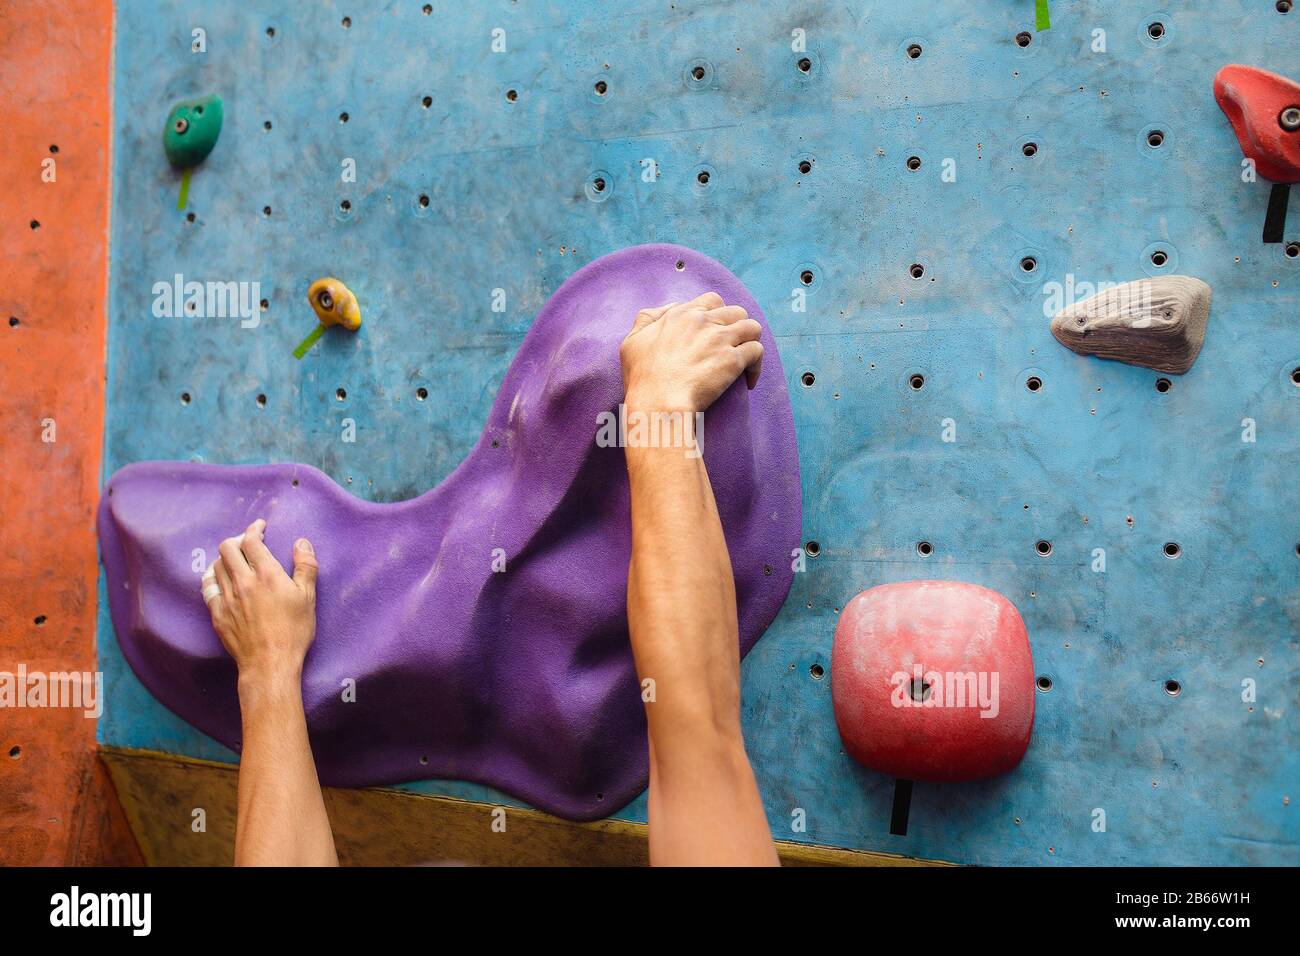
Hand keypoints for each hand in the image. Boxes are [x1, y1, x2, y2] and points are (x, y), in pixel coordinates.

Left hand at [202, 519, 318, 683]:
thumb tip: (302, 543)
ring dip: (225, 557)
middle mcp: (243, 581)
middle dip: (237, 540)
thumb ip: (306, 567)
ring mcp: (227, 598)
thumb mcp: (308, 598)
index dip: (254, 529)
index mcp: (266, 574)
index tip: (259, 527)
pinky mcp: (217, 613)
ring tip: (235, 559)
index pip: (252, 541)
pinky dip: (213, 576)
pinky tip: (219, 578)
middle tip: (247, 543)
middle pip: (228, 548)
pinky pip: (208, 587)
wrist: (269, 663)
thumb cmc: (293, 632)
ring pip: (216, 565)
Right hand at [620, 292, 763, 413]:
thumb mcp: (632, 341)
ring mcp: (720, 340)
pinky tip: (747, 380)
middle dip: (737, 327)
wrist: (658, 403)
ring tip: (745, 359)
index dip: (718, 314)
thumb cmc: (642, 378)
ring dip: (751, 342)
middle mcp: (703, 322)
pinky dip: (756, 365)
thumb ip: (646, 319)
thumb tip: (664, 311)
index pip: (712, 300)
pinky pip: (757, 352)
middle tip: (732, 347)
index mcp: (681, 315)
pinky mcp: (733, 361)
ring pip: (752, 327)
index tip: (715, 332)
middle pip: (736, 311)